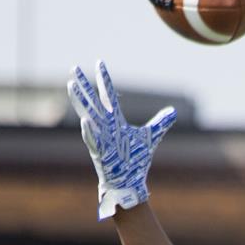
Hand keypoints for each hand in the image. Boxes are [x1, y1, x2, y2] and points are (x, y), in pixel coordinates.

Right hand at [67, 61, 177, 219]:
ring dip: (80, 101)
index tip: (100, 62)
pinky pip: (94, 140)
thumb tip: (173, 112)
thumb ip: (160, 123)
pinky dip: (90, 132)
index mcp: (115, 121)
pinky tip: (85, 121)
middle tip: (74, 67)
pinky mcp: (101, 153)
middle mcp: (105, 126)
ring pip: (87, 116)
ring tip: (71, 85)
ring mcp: (101, 138)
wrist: (129, 182)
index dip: (105, 80)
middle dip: (84, 85)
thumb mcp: (150, 137)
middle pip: (92, 101)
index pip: (109, 96)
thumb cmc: (135, 160)